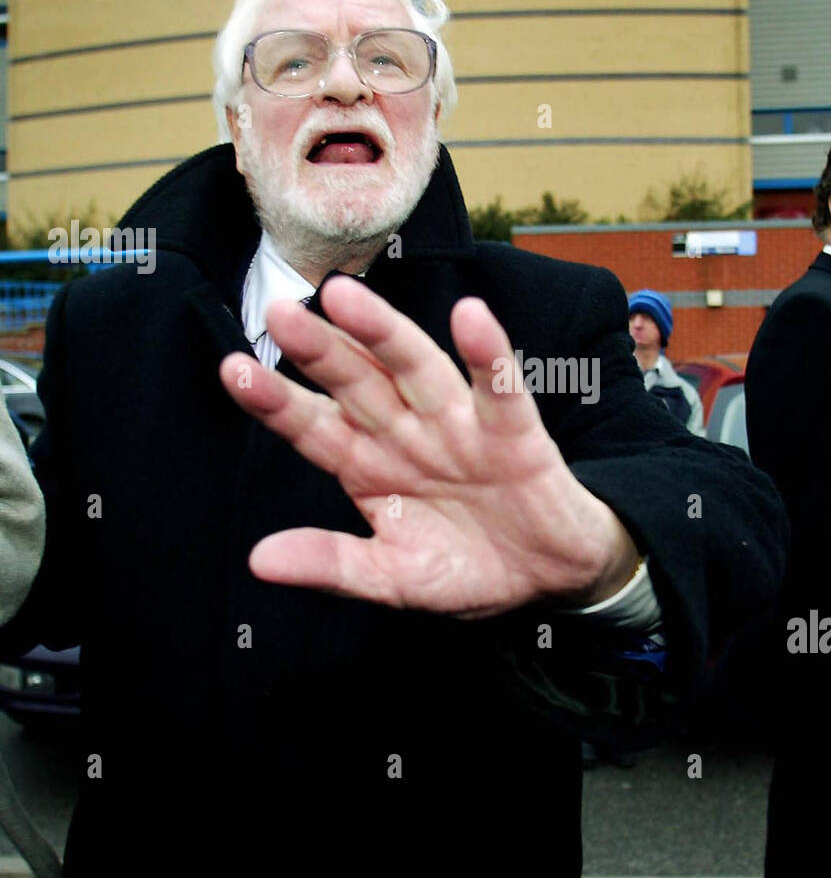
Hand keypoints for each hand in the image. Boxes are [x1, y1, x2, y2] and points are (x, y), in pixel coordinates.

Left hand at [218, 276, 638, 618]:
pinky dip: (488, 354)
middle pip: (358, 383)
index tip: (233, 371)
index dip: (276, 400)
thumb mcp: (392, 579)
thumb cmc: (467, 569)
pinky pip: (499, 389)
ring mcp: (460, 428)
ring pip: (417, 370)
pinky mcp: (516, 433)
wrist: (551, 580)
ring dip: (383, 333)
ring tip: (345, 297)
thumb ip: (333, 566)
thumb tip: (259, 561)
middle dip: (320, 350)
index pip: (314, 426)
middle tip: (281, 312)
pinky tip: (470, 318)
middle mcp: (408, 435)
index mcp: (370, 466)